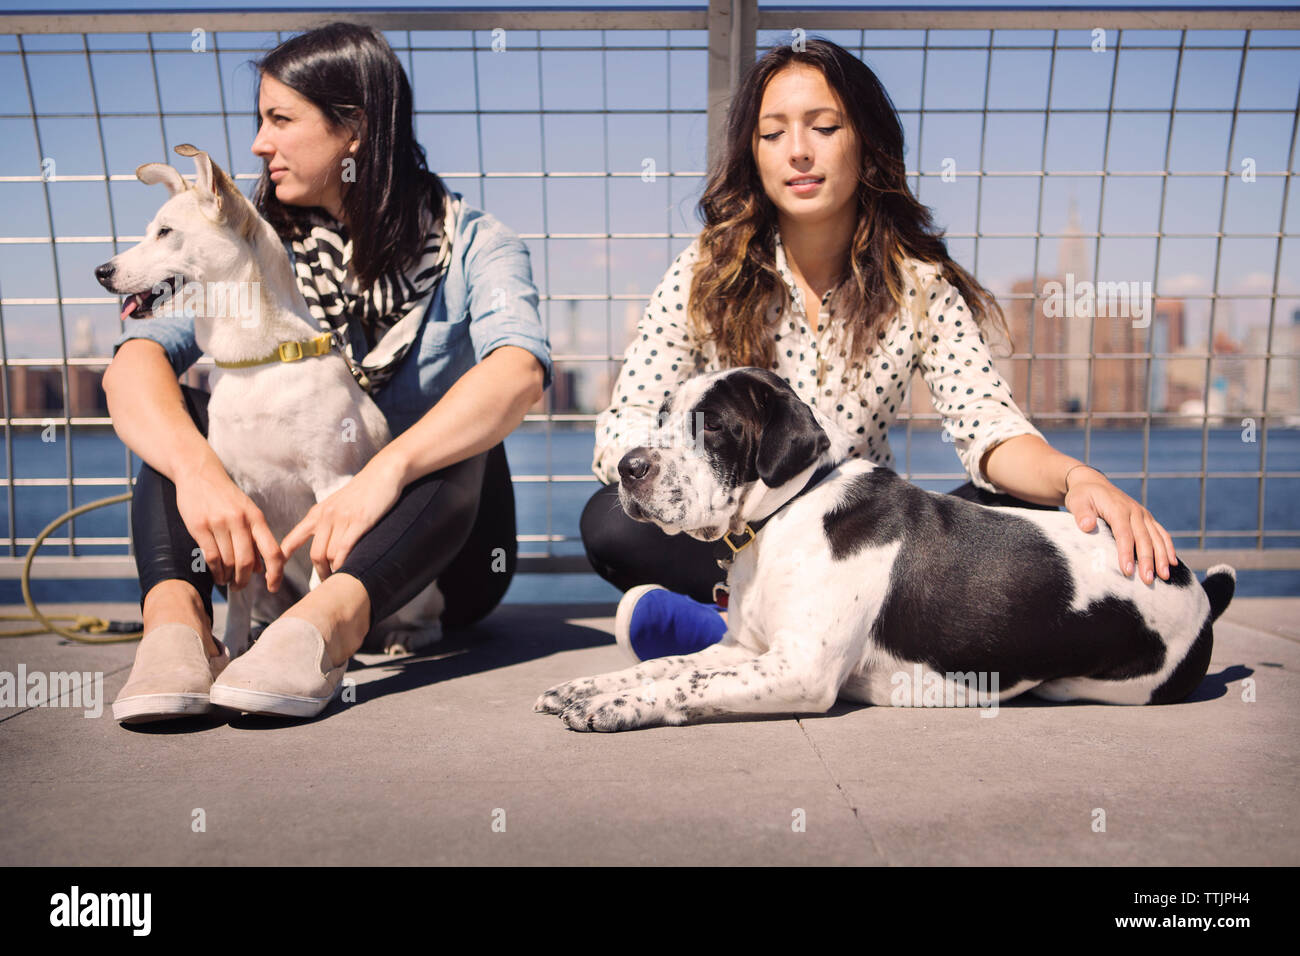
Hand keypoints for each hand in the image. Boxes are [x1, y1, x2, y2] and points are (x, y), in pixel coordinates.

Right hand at [173, 453, 285, 591]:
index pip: (272, 551)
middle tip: (240, 587)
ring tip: (227, 581)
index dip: (276, 573)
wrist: (199, 473)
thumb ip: (254, 540)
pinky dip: (215, 571)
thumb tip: (260, 569)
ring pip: (228, 561)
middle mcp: (240, 520)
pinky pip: (210, 556)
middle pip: (247, 561)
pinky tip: (216, 575)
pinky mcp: (199, 526)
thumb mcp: (247, 513)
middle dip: (244, 580)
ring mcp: (219, 523)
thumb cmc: (226, 497)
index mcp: (256, 518)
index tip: (273, 587)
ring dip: (228, 577)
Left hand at [279, 454, 407, 581]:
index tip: (276, 579)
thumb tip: (323, 549)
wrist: (383, 473)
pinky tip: (351, 568)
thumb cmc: (363, 492)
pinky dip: (345, 563)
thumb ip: (327, 524)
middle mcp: (325, 517)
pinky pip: (345, 549)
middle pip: (315, 555)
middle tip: (329, 583)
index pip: (291, 541)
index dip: (282, 561)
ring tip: (343, 577)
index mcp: (316, 514)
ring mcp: (342, 519)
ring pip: (330, 554)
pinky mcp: (359, 521)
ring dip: (336, 570)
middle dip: (321, 573)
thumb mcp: (337, 505)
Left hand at [1064, 466, 1177, 583]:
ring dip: (1162, 557)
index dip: (1126, 553)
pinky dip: (1168, 547)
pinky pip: (1161, 533)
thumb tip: (1087, 526)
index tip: (1127, 571)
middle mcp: (1135, 511)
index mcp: (1118, 509)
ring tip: (1164, 576)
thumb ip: (1081, 513)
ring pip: (1157, 537)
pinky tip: (1172, 563)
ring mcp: (1143, 515)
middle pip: (1144, 539)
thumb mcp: (1077, 501)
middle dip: (1147, 560)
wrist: (1093, 483)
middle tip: (1148, 580)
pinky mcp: (1147, 519)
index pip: (1124, 534)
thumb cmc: (1083, 496)